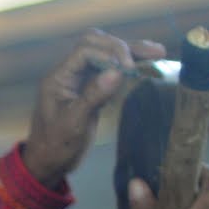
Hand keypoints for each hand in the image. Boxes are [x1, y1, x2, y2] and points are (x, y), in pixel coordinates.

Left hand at [24, 30, 165, 187]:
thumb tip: (117, 72)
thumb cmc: (55, 146)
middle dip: (122, 47)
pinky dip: (128, 66)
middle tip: (148, 56)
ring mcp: (81, 80)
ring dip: (130, 52)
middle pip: (96, 44)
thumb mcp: (73, 124)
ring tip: (158, 53)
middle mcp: (69, 74)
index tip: (128, 68)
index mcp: (58, 78)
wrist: (49, 163)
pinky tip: (149, 64)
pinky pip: (111, 70)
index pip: (85, 50)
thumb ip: (93, 97)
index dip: (109, 53)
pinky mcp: (92, 89)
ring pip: (106, 55)